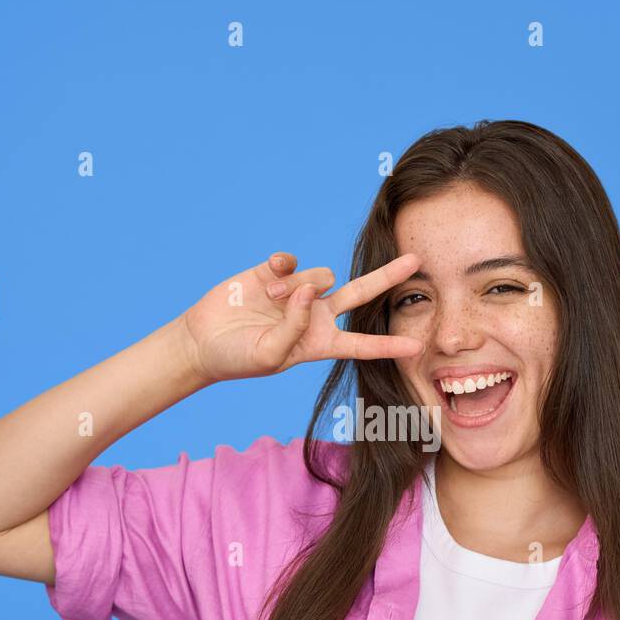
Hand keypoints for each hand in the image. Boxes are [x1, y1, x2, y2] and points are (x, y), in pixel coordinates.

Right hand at [177, 251, 423, 383]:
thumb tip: (308, 290)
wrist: (203, 341)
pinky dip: (283, 268)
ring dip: (297, 286)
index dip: (387, 346)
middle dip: (388, 278)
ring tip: (270, 300)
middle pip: (361, 294)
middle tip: (416, 260)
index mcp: (319, 343)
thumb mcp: (270, 355)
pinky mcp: (275, 272)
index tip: (415, 347)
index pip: (361, 345)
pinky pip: (293, 261)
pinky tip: (268, 279)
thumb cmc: (237, 358)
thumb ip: (294, 327)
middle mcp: (315, 315)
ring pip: (321, 275)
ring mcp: (297, 292)